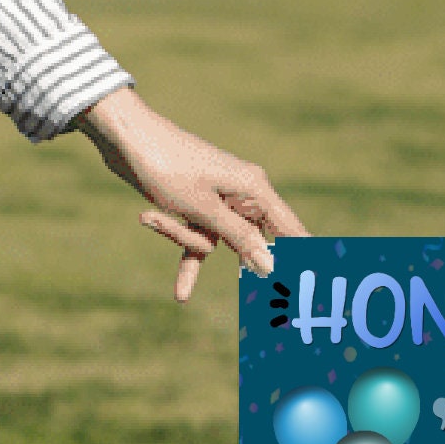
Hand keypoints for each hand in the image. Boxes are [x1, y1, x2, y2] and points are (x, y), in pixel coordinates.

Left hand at [75, 86, 306, 302]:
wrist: (123, 137)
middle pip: (254, 242)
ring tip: (151, 216)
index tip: (321, 283)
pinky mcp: (196, 206)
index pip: (291, 230)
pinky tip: (181, 294)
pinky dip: (186, 255)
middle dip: (246, 263)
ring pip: (219, 242)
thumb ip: (240, 240)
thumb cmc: (166, 166)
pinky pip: (198, 239)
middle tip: (270, 306)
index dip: (305, 256)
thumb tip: (271, 268)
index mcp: (254, 189)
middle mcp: (242, 195)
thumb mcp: (204, 210)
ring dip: (188, 240)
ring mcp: (219, 202)